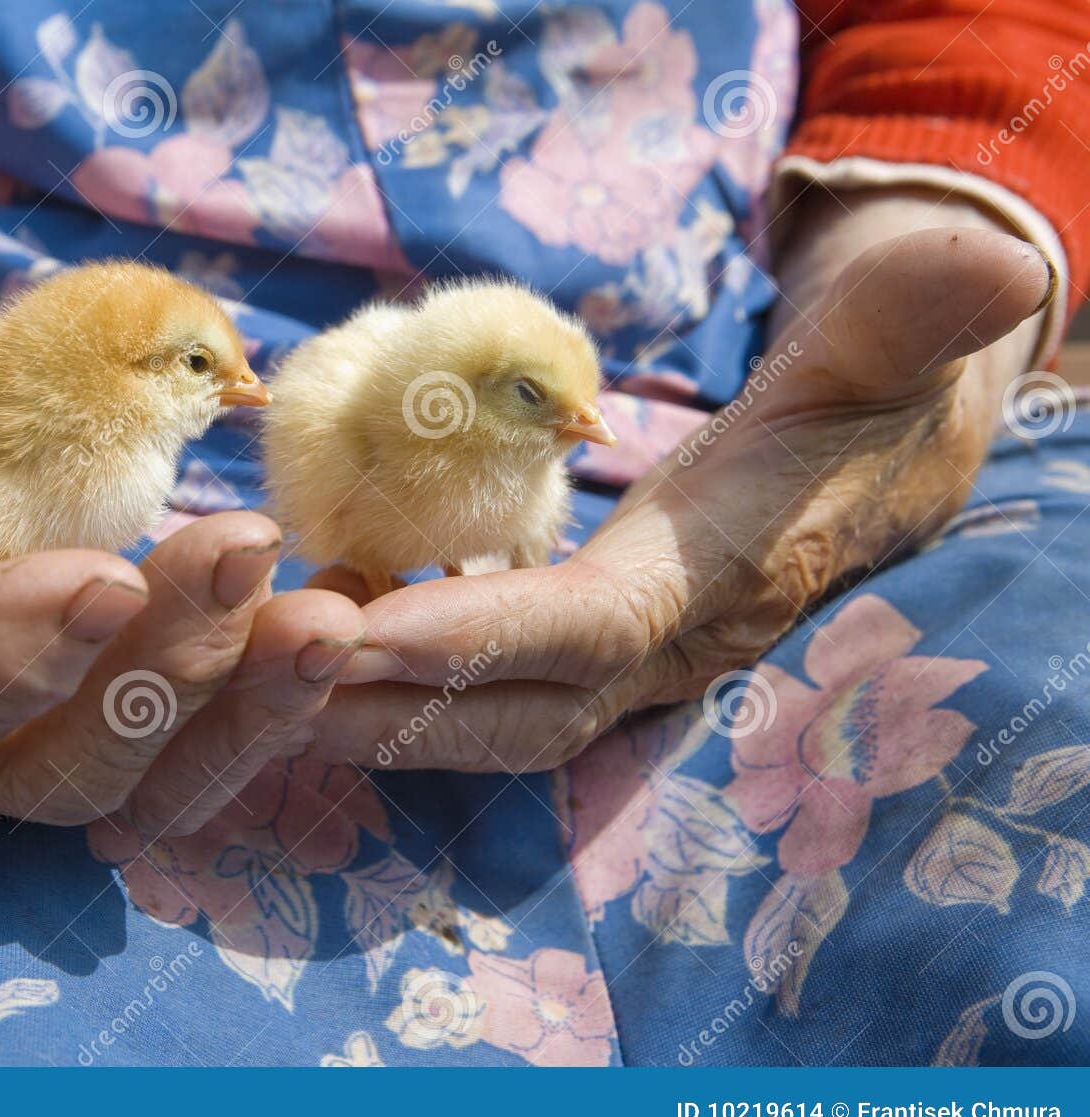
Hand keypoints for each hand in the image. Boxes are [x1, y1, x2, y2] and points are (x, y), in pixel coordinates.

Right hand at [0, 424, 364, 834]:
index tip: (80, 578)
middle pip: (61, 767)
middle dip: (151, 673)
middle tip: (235, 561)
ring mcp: (60, 757)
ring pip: (161, 771)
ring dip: (247, 698)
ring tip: (323, 608)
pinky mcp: (143, 726)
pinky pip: (222, 739)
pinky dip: (283, 695)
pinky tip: (350, 627)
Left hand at [309, 205, 1053, 772]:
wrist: (877, 470)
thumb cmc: (870, 397)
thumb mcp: (891, 340)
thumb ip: (916, 310)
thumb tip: (996, 263)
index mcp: (712, 578)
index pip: (585, 625)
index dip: (478, 634)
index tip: (358, 631)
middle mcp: (657, 652)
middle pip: (512, 709)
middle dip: (387, 708)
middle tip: (256, 670)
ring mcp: (619, 670)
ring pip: (485, 721)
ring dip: (373, 713)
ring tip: (252, 676)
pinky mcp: (585, 657)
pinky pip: (483, 693)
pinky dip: (398, 687)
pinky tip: (313, 647)